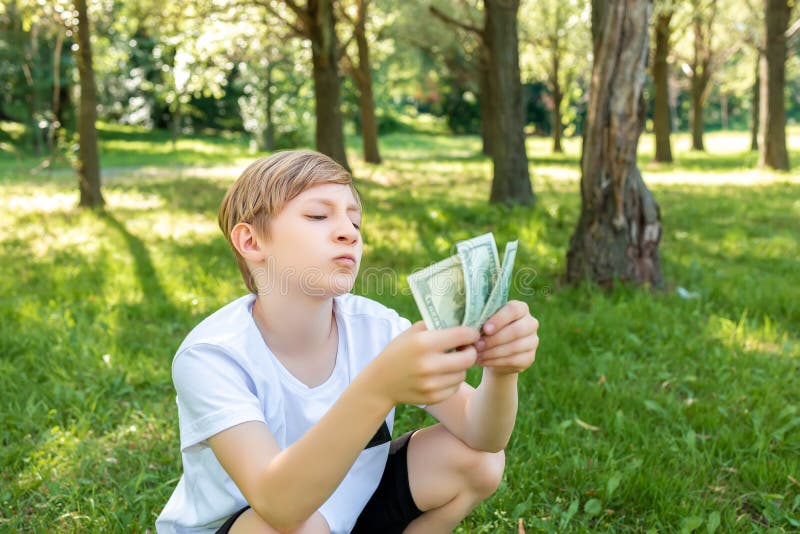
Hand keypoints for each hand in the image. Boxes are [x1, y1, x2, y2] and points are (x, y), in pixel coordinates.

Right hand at [365, 322, 479, 405]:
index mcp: (424, 343)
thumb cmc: (399, 351)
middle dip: (470, 351)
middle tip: (465, 349)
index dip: (472, 333)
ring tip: (449, 362)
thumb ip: (436, 325)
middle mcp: (428, 365)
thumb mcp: (412, 332)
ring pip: (463, 374)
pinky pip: (455, 387)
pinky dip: (452, 381)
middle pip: (468, 358)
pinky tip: (441, 375)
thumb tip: (464, 322)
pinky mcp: (433, 398)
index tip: (472, 334)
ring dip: (460, 367)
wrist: (381, 382)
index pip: (462, 335)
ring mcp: (431, 384)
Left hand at [474, 300, 538, 375]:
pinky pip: (513, 360)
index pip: (514, 310)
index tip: (485, 329)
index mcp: (520, 308)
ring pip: (515, 347)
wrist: (495, 353)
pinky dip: (495, 361)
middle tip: (477, 345)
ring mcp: (533, 341)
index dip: (499, 319)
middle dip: (495, 339)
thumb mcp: (486, 322)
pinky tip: (482, 361)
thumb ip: (483, 319)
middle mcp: (530, 323)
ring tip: (476, 354)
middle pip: (517, 330)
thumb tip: (470, 326)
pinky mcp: (529, 357)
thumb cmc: (488, 331)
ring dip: (493, 352)